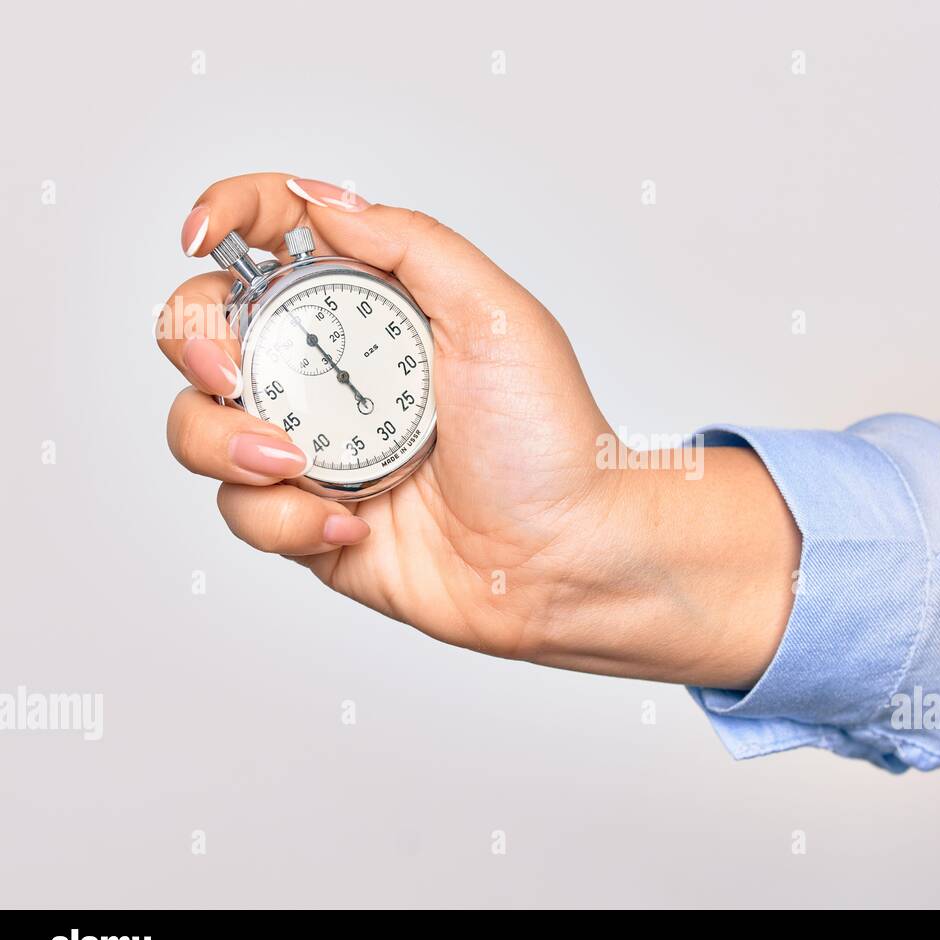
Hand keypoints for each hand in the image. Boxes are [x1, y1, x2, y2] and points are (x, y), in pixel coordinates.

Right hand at [160, 173, 798, 687]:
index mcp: (374, 311)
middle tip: (229, 371)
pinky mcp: (307, 522)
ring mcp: (315, 449)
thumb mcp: (495, 317)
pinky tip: (352, 523)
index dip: (224, 221)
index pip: (274, 240)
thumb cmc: (550, 442)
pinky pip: (242, 511)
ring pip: (201, 424)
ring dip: (225, 440)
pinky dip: (284, 519)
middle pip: (207, 330)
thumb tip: (320, 200)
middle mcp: (333, 374)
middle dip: (192, 342)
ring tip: (296, 463)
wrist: (565, 557)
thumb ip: (410, 244)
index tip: (202, 236)